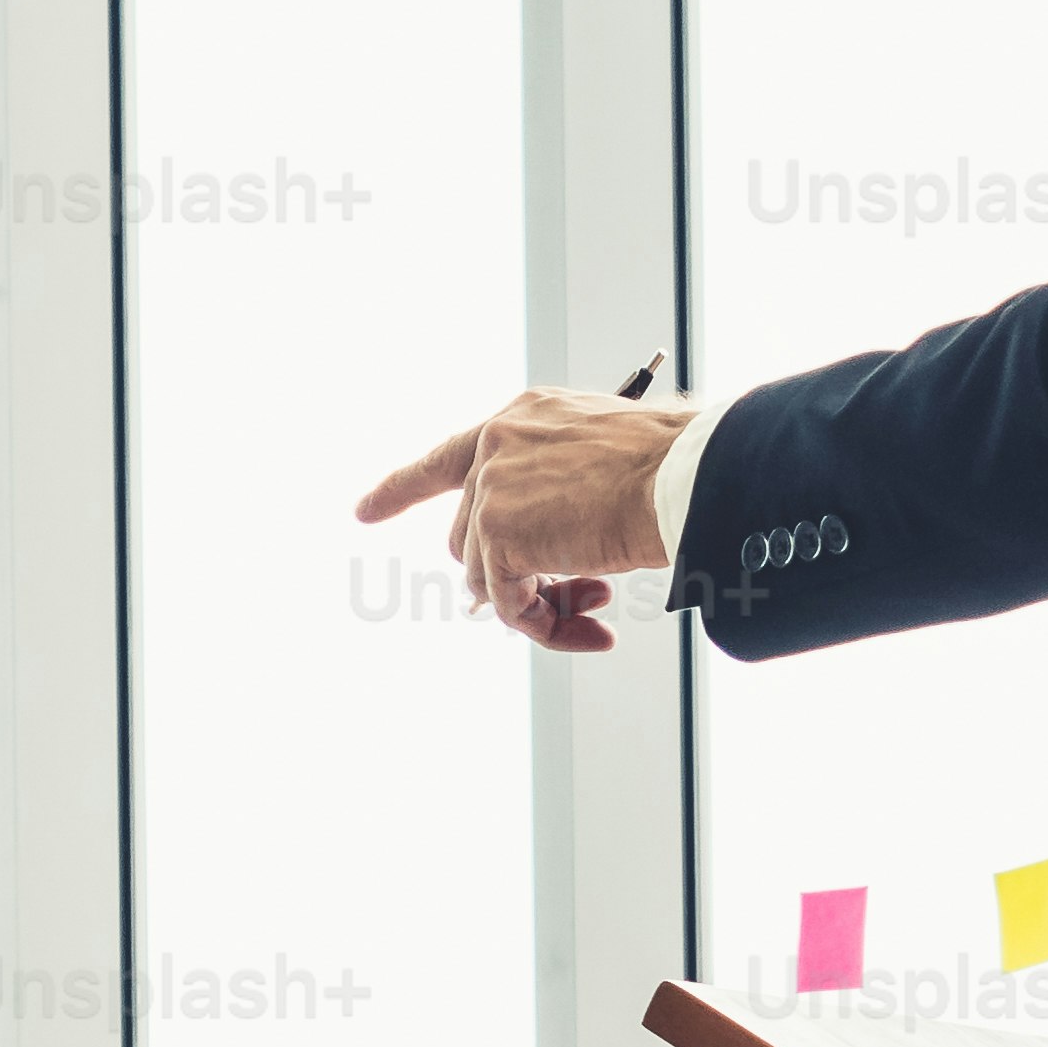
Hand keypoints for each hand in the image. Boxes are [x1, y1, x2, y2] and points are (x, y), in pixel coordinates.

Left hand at [356, 387, 691, 650]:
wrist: (684, 475)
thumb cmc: (669, 467)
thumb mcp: (599, 464)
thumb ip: (547, 503)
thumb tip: (500, 586)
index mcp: (522, 420)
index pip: (447, 457)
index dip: (401, 488)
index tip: (363, 511)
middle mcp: (495, 447)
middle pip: (473, 538)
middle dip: (521, 577)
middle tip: (586, 597)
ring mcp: (491, 489)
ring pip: (487, 577)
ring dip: (539, 604)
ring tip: (597, 608)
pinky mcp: (498, 534)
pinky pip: (508, 604)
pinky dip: (544, 626)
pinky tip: (593, 627)